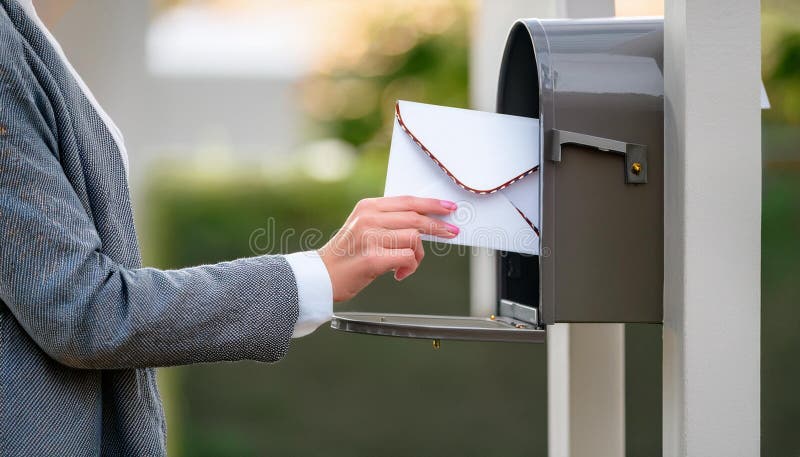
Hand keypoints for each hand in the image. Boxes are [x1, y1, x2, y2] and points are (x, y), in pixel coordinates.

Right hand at [319, 196, 458, 302]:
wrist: (321, 277)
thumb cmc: (346, 256)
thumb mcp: (362, 227)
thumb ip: (387, 220)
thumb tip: (422, 223)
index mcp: (367, 207)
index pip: (407, 201)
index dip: (432, 204)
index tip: (448, 208)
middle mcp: (369, 218)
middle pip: (415, 217)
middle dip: (438, 227)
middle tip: (451, 233)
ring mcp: (370, 237)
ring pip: (414, 239)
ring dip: (417, 256)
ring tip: (405, 266)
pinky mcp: (373, 258)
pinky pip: (408, 258)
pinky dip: (409, 268)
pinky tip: (398, 274)